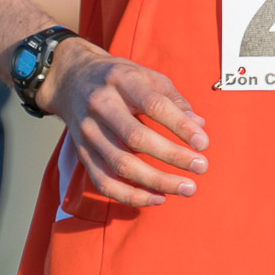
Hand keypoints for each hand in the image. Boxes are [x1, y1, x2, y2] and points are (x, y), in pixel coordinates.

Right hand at [38, 38, 208, 207]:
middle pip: (137, 138)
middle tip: (201, 167)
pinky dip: (131, 195)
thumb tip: (198, 127)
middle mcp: (101, 106)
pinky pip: (104, 182)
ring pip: (121, 164)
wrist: (71, 78)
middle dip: (173, 156)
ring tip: (187, 188)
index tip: (203, 143)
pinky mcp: (82, 153)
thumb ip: (174, 100)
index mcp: (122, 81)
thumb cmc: (119, 78)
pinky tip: (158, 198)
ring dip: (157, 181)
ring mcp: (89, 131)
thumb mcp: (147, 76)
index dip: (179, 126)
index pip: (153, 105)